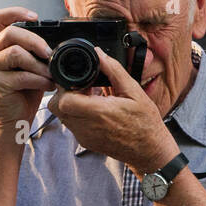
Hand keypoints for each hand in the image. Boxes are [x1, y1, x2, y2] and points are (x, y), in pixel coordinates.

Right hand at [0, 6, 55, 133]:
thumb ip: (36, 52)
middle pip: (10, 32)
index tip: (35, 16)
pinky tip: (48, 85)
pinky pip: (21, 75)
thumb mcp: (31, 67)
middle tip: (49, 54)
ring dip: (38, 64)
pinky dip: (39, 80)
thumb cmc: (23, 94)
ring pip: (15, 53)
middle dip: (35, 40)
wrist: (13, 122)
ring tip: (50, 74)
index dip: (16, 11)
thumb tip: (58, 40)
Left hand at [47, 48, 179, 173]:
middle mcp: (88, 127)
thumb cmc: (145, 123)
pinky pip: (71, 124)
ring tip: (89, 96)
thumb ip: (114, 71)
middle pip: (57, 107)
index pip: (64, 100)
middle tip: (82, 86)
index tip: (79, 79)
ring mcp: (85, 137)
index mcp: (100, 113)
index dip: (66, 86)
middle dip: (64, 93)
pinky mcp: (85, 142)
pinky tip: (93, 108)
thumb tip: (99, 54)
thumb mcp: (134, 91)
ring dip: (70, 103)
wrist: (149, 151)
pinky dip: (76, 113)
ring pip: (61, 115)